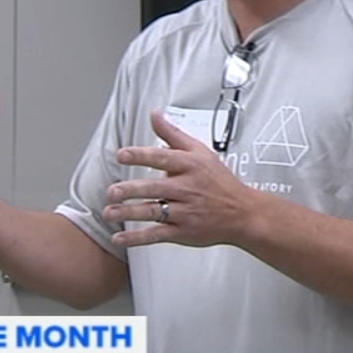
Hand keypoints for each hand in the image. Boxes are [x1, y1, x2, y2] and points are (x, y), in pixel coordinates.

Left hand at [105, 110, 265, 248]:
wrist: (243, 213)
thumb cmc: (220, 181)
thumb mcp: (200, 152)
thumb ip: (173, 134)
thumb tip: (155, 115)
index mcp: (190, 166)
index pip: (163, 158)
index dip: (141, 156)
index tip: (122, 155)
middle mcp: (187, 188)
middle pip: (155, 188)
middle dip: (132, 190)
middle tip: (113, 191)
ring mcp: (185, 211)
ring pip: (153, 211)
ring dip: (129, 213)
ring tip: (109, 212)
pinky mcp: (183, 231)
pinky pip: (157, 235)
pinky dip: (137, 237)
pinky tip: (119, 237)